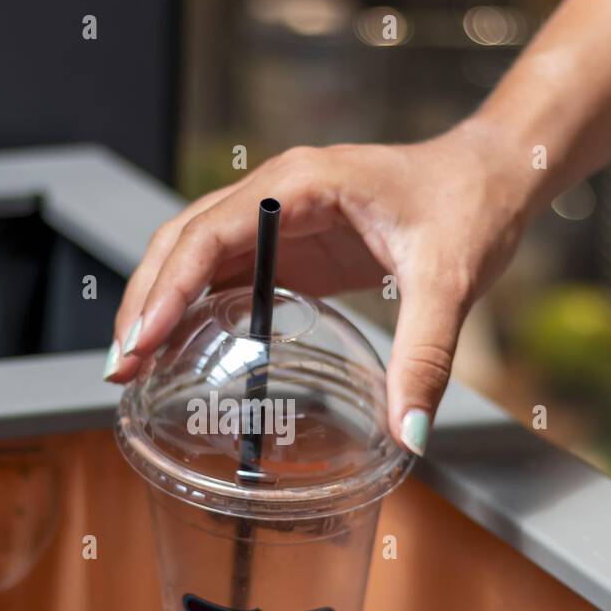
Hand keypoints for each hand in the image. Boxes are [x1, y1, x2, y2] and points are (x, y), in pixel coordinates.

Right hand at [104, 120, 538, 454]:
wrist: (491, 176)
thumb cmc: (469, 206)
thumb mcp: (450, 281)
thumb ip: (425, 357)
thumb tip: (406, 433)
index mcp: (302, 185)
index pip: (208, 233)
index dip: (166, 289)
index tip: (137, 341)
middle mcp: (278, 194)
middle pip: (182, 242)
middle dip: (143, 303)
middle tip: (119, 370)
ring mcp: (280, 218)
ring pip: (194, 256)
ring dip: (160, 307)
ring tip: (133, 368)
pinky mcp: (291, 244)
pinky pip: (227, 273)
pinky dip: (196, 310)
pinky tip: (183, 353)